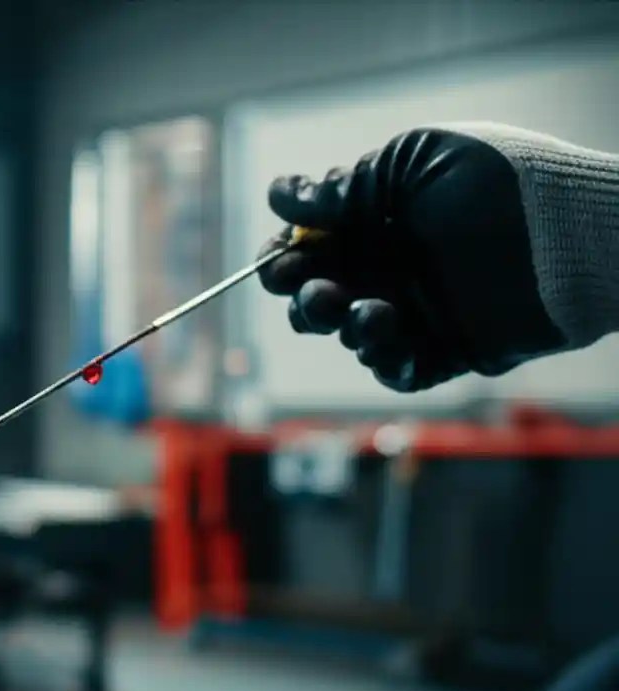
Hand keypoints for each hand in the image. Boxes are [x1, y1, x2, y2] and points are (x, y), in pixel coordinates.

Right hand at [257, 127, 565, 391]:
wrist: (568, 232)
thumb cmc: (497, 182)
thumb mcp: (411, 164)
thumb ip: (344, 186)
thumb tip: (280, 194)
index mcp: (379, 220)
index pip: (312, 244)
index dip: (285, 252)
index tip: (278, 256)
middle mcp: (394, 267)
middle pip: (317, 294)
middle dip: (301, 294)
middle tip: (315, 289)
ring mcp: (419, 311)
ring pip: (350, 334)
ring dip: (340, 323)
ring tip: (368, 310)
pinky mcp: (447, 350)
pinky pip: (396, 370)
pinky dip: (382, 358)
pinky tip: (388, 331)